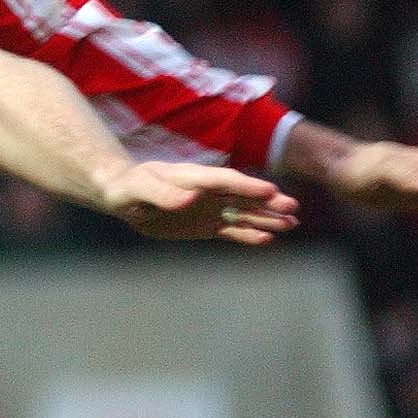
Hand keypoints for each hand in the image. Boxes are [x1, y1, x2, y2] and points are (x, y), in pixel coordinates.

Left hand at [97, 162, 298, 245]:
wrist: (125, 197)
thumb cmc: (130, 187)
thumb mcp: (139, 189)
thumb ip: (162, 194)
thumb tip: (190, 200)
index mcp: (193, 177)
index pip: (225, 181)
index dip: (246, 185)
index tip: (270, 190)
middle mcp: (207, 192)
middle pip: (242, 195)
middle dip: (267, 202)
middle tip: (293, 208)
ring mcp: (210, 209)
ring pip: (243, 213)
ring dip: (266, 218)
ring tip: (291, 224)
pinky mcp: (207, 225)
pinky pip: (232, 231)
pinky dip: (249, 235)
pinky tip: (268, 240)